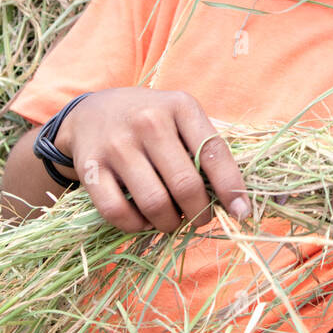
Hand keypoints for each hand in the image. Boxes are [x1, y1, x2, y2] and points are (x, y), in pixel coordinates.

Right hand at [58, 88, 250, 232]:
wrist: (92, 111)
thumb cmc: (150, 120)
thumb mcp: (181, 116)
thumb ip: (205, 148)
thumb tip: (234, 200)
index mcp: (180, 106)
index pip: (214, 154)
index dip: (231, 188)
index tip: (241, 213)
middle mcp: (149, 122)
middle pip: (185, 185)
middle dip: (199, 213)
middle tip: (200, 219)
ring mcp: (117, 145)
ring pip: (154, 203)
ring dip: (169, 223)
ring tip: (172, 221)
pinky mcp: (91, 167)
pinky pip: (117, 211)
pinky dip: (135, 226)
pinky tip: (143, 220)